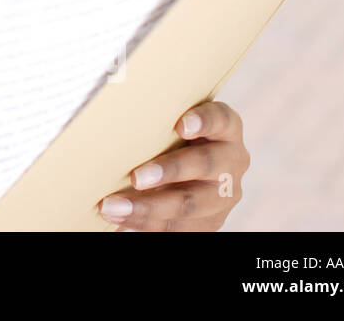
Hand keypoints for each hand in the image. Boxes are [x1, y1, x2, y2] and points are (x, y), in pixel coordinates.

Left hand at [97, 100, 249, 231]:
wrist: (190, 168)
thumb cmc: (172, 134)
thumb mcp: (172, 120)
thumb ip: (158, 118)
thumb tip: (111, 116)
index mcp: (226, 128)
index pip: (221, 119)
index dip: (203, 122)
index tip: (182, 125)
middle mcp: (231, 160)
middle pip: (205, 165)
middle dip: (169, 172)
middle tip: (136, 178)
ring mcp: (224, 193)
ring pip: (189, 203)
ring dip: (148, 207)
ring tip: (113, 206)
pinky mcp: (211, 220)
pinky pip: (179, 227)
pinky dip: (146, 224)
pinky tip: (120, 219)